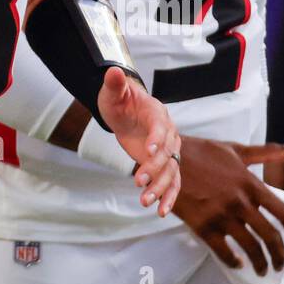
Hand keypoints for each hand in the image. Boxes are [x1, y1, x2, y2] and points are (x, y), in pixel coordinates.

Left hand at [97, 67, 180, 215]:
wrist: (126, 110)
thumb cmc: (120, 99)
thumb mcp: (113, 92)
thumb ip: (114, 84)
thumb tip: (112, 72)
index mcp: (158, 114)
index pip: (161, 127)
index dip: (156, 140)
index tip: (148, 152)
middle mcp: (168, 133)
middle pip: (168, 153)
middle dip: (155, 169)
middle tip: (139, 181)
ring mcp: (168, 150)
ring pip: (171, 172)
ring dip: (160, 188)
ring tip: (146, 202)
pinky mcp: (163, 164)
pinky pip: (171, 181)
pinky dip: (168, 196)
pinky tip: (160, 211)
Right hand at [172, 137, 283, 274]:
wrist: (166, 160)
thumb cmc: (202, 153)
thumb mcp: (236, 150)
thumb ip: (267, 153)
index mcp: (251, 184)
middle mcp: (240, 203)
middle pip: (270, 237)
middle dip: (279, 255)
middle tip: (280, 265)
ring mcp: (221, 216)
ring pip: (250, 248)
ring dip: (260, 264)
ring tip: (262, 270)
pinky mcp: (202, 227)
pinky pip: (224, 252)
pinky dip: (234, 262)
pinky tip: (238, 264)